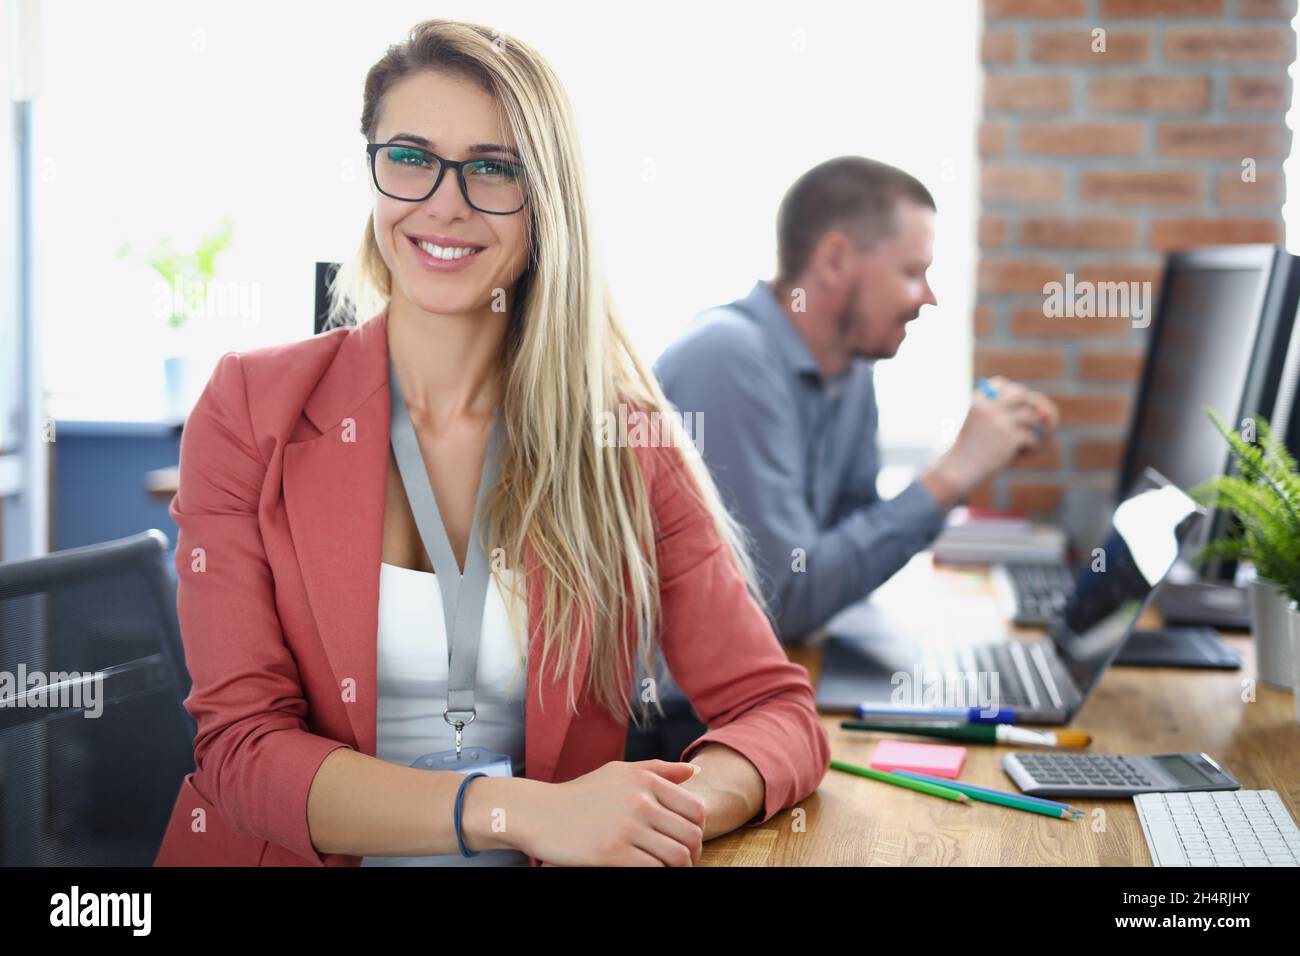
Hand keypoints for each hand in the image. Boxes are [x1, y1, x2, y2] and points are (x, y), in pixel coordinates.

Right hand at [519, 760, 706, 865]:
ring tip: (668, 870)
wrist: (539, 813)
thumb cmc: (581, 795)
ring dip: (678, 869)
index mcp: (646, 780)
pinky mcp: (612, 852)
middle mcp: (640, 800)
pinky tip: (648, 872)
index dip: (698, 831)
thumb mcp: (618, 773)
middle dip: (693, 854)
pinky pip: (653, 870)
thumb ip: (658, 770)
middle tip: (682, 862)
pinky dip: (659, 875)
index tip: (687, 841)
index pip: (696, 809)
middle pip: (691, 836)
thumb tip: (694, 771)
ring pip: (677, 857)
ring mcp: (626, 827)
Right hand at [922, 376, 1058, 507]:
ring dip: (1033, 429)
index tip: (1015, 401)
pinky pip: (1032, 437)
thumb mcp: (975, 427)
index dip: (1010, 390)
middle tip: (1031, 417)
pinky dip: (1031, 446)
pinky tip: (1022, 455)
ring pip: (1031, 416)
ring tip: (1026, 442)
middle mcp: (989, 408)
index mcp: (977, 402)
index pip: (1000, 383)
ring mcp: (1001, 422)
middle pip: (1020, 394)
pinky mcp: (1010, 438)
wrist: (958, 470)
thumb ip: (996, 415)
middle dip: (1028, 404)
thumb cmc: (966, 451)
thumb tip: (1035, 411)